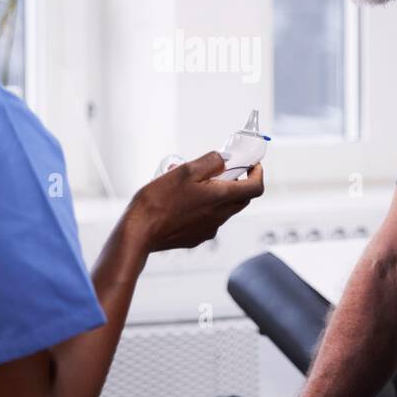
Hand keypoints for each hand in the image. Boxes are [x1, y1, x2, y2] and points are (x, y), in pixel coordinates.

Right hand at [123, 151, 263, 252]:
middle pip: (241, 198)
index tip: (252, 164)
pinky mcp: (196, 236)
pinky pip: (208, 219)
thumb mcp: (185, 170)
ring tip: (190, 183)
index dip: (257, 174)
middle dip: (237, 182)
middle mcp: (219, 216)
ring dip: (215, 194)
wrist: (139, 232)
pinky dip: (203, 207)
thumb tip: (224, 159)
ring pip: (223, 208)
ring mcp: (208, 229)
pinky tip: (181, 201)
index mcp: (220, 198)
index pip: (255, 188)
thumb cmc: (159, 201)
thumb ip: (211, 162)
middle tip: (221, 170)